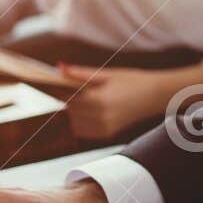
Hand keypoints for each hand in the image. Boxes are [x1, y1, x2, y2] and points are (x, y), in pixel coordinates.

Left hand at [60, 64, 179, 140]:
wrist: (156, 96)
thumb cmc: (133, 81)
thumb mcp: (107, 74)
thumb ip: (81, 73)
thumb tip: (59, 68)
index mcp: (100, 100)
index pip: (68, 96)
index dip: (56, 89)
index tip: (45, 82)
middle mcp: (100, 117)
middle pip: (70, 109)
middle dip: (64, 99)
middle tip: (58, 88)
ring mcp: (104, 128)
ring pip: (74, 121)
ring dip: (71, 111)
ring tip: (74, 98)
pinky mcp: (107, 134)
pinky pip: (83, 130)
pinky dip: (79, 120)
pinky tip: (84, 109)